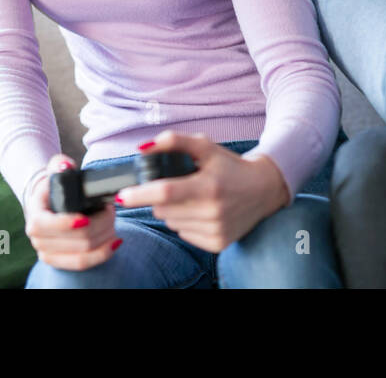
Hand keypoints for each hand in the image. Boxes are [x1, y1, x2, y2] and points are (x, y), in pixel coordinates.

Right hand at [23, 153, 120, 270]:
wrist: (47, 204)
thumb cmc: (54, 186)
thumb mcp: (55, 171)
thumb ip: (60, 164)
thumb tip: (65, 166)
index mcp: (35, 215)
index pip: (47, 225)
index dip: (68, 224)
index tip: (86, 218)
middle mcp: (37, 238)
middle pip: (75, 240)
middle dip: (99, 225)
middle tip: (111, 211)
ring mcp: (47, 252)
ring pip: (82, 253)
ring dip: (103, 238)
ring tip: (114, 223)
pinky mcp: (59, 262)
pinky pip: (82, 263)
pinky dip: (102, 254)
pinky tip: (114, 243)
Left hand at [114, 131, 289, 252]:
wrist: (263, 190)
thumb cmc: (230, 166)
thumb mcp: (206, 146)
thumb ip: (174, 141)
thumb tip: (142, 148)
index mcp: (208, 185)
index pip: (166, 192)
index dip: (140, 194)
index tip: (122, 195)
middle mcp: (213, 211)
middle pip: (163, 210)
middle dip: (159, 198)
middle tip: (176, 186)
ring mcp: (215, 231)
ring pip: (171, 223)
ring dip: (172, 211)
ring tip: (193, 198)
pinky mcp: (218, 244)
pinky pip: (184, 234)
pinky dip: (185, 223)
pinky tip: (201, 211)